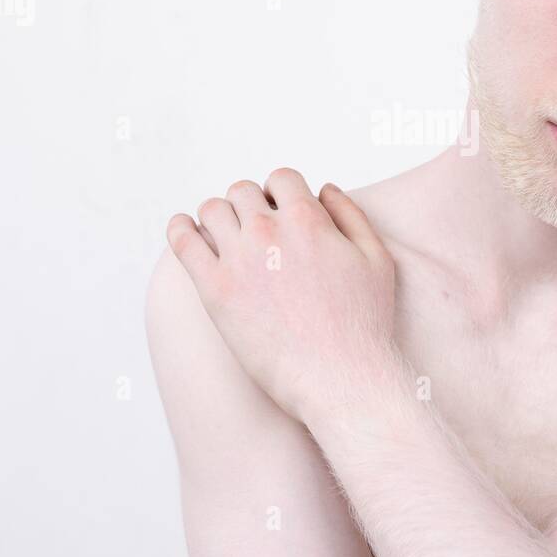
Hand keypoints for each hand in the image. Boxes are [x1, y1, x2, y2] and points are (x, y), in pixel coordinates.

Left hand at [165, 167, 399, 425]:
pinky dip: (180, 229)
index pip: (280, 178)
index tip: (280, 211)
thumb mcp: (376, 259)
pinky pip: (183, 242)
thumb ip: (350, 215)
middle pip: (243, 191)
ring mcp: (238, 259)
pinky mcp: (215, 290)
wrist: (340, 378)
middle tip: (256, 230)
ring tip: (226, 236)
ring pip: (211, 210)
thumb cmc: (363, 324)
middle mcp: (269, 232)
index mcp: (308, 219)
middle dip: (251, 204)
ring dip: (219, 216)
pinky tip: (184, 231)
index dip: (281, 192)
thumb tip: (325, 189)